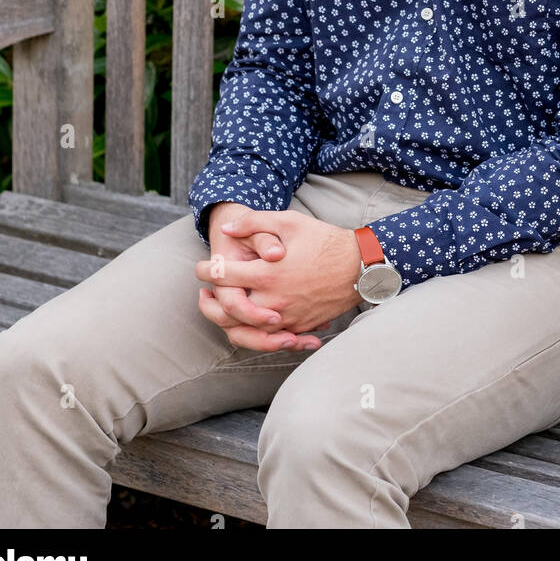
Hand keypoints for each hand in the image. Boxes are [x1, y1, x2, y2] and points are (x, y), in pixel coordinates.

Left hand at [196, 201, 333, 353]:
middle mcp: (273, 300)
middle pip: (227, 313)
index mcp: (267, 274)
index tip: (200, 268)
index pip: (222, 276)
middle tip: (203, 295)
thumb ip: (254, 223)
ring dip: (227, 323)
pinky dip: (253, 333)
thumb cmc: (324, 240)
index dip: (205, 270)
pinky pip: (269, 338)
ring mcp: (286, 317)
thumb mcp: (289, 222)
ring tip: (221, 310)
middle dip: (209, 304)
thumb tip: (226, 230)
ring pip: (245, 332)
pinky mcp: (298, 326)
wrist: (360, 266)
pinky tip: (247, 322)